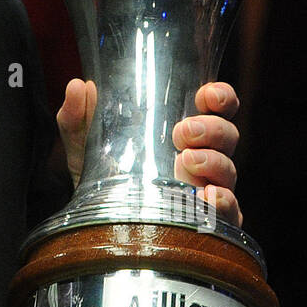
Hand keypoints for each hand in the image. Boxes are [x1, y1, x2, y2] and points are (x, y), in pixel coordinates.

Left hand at [56, 78, 242, 226]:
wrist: (95, 220)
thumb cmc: (101, 171)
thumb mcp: (85, 141)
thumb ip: (78, 115)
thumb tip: (78, 86)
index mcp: (184, 129)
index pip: (217, 106)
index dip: (220, 96)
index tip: (207, 95)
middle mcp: (203, 154)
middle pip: (228, 135)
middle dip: (212, 129)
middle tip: (182, 132)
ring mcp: (208, 187)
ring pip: (228, 170)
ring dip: (214, 162)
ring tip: (186, 160)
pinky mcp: (208, 220)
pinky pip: (229, 212)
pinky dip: (224, 204)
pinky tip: (208, 198)